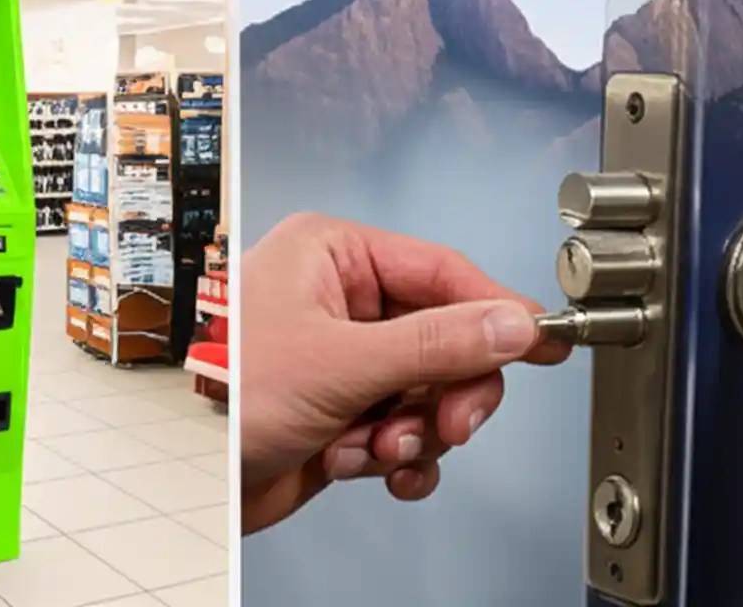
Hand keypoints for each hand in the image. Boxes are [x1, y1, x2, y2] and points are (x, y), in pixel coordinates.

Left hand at [241, 213, 569, 534]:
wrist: (199, 484)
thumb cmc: (231, 397)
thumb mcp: (340, 364)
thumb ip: (434, 344)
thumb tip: (507, 323)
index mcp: (331, 257)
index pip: (441, 271)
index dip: (495, 309)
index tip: (543, 340)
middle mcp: (342, 302)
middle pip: (446, 337)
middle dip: (447, 391)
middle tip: (449, 421)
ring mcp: (348, 358)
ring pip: (432, 390)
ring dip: (414, 431)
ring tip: (377, 447)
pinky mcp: (350, 408)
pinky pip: (409, 427)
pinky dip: (399, 457)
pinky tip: (368, 464)